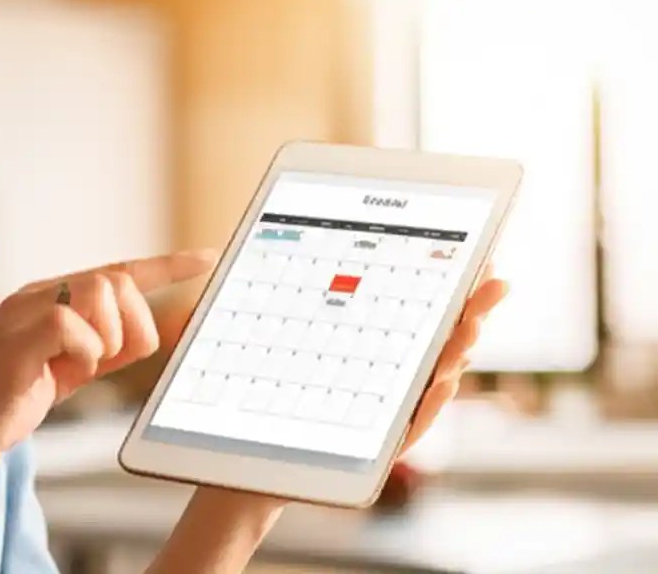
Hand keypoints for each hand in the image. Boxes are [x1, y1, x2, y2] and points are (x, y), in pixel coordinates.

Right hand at [0, 250, 218, 483]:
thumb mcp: (64, 373)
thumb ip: (102, 350)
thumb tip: (149, 336)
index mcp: (49, 299)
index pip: (118, 271)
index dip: (166, 265)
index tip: (206, 258)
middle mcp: (37, 295)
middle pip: (118, 280)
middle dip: (128, 326)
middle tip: (98, 364)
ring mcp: (23, 312)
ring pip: (100, 293)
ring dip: (104, 341)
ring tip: (71, 369)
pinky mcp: (15, 337)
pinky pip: (71, 323)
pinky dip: (81, 352)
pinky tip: (58, 372)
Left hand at [191, 265, 508, 512]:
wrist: (250, 465)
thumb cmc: (261, 397)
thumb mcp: (254, 337)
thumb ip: (250, 292)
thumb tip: (218, 251)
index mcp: (376, 351)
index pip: (423, 312)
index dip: (455, 287)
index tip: (484, 255)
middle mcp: (391, 383)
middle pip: (438, 343)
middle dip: (472, 312)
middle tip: (497, 281)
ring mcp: (386, 417)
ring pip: (429, 383)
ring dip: (455, 354)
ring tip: (473, 325)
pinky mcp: (373, 452)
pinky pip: (406, 429)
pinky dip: (426, 406)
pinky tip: (442, 382)